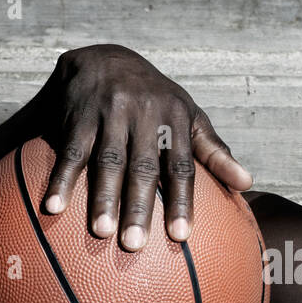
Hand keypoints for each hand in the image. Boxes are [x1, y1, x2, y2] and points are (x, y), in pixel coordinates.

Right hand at [37, 44, 251, 249]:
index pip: (180, 166)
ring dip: (102, 197)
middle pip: (141, 167)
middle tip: (134, 245)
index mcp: (174, 120)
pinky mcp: (78, 115)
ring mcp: (109, 114)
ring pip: (106, 160)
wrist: (108, 57)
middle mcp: (143, 115)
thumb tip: (248, 184)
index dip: (181, 201)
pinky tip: (53, 206)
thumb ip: (215, 152)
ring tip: (100, 232)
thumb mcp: (190, 117)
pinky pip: (70, 151)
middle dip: (139, 206)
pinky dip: (61, 179)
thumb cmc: (158, 100)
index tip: (181, 235)